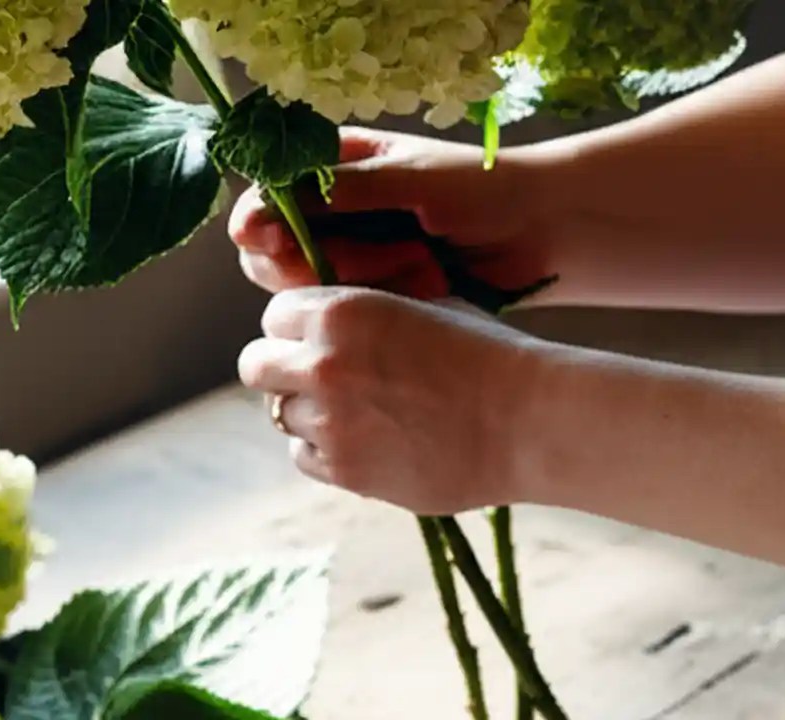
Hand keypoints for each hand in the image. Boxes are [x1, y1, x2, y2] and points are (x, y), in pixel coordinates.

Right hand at [229, 126, 560, 299]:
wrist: (543, 230)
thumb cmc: (483, 186)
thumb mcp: (408, 178)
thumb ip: (339, 190)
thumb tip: (267, 205)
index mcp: (334, 165)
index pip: (267, 196)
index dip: (259, 221)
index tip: (272, 239)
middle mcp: (332, 210)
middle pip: (271, 251)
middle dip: (313, 260)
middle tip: (376, 257)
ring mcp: (351, 254)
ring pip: (306, 286)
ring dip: (359, 277)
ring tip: (420, 261)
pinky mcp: (374, 293)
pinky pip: (348, 308)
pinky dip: (383, 297)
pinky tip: (427, 280)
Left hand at [238, 286, 551, 514]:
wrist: (529, 420)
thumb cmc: (486, 353)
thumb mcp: (422, 304)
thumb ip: (362, 312)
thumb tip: (320, 321)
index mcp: (340, 312)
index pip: (275, 314)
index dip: (296, 326)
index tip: (318, 338)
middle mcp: (323, 364)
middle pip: (255, 365)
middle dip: (279, 368)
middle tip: (316, 378)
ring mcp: (330, 422)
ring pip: (281, 414)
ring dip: (309, 412)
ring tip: (360, 413)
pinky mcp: (345, 470)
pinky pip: (305, 457)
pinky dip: (325, 451)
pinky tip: (368, 442)